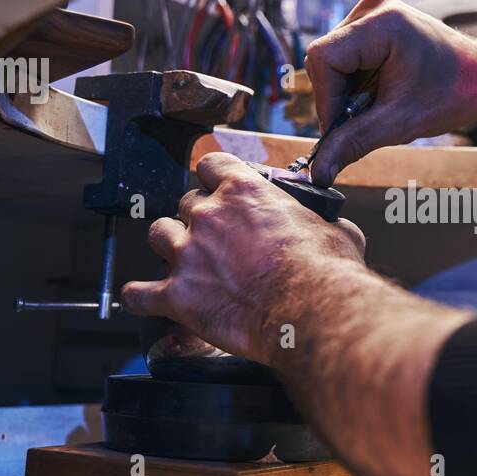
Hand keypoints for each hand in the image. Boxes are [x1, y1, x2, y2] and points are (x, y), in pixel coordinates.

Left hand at [120, 153, 365, 365]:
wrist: (310, 310)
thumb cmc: (324, 272)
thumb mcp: (337, 231)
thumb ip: (323, 222)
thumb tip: (335, 229)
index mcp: (245, 192)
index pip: (212, 165)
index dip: (215, 178)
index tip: (219, 187)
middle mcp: (209, 216)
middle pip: (186, 203)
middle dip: (198, 219)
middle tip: (216, 238)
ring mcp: (188, 255)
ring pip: (158, 234)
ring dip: (169, 245)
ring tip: (183, 259)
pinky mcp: (177, 296)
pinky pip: (139, 294)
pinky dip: (140, 297)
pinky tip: (144, 298)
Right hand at [304, 0, 476, 185]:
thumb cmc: (453, 94)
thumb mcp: (399, 124)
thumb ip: (353, 143)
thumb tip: (318, 174)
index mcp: (381, 22)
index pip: (323, 58)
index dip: (327, 99)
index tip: (342, 129)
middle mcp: (373, 8)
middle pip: (326, 60)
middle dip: (339, 98)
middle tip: (366, 121)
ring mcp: (374, 12)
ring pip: (334, 62)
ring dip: (348, 93)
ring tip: (380, 106)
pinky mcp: (376, 22)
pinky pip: (347, 58)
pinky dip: (356, 84)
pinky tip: (380, 93)